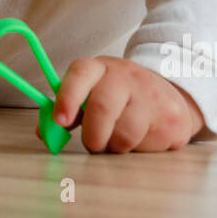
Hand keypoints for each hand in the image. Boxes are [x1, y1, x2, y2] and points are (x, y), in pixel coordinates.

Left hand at [35, 56, 204, 152]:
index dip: (67, 97)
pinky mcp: (172, 118)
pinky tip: (142, 137)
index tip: (60, 120)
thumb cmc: (121, 96)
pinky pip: (145, 146)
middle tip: (93, 143)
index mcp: (100, 67)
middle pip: (102, 109)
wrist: (171, 92)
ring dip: (115, 146)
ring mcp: (152, 95)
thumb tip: (44, 132)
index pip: (80, 74)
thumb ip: (69, 110)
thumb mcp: (94, 92)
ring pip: (123, 135)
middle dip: (92, 136)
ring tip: (119, 137)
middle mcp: (126, 75)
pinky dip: (137, 150)